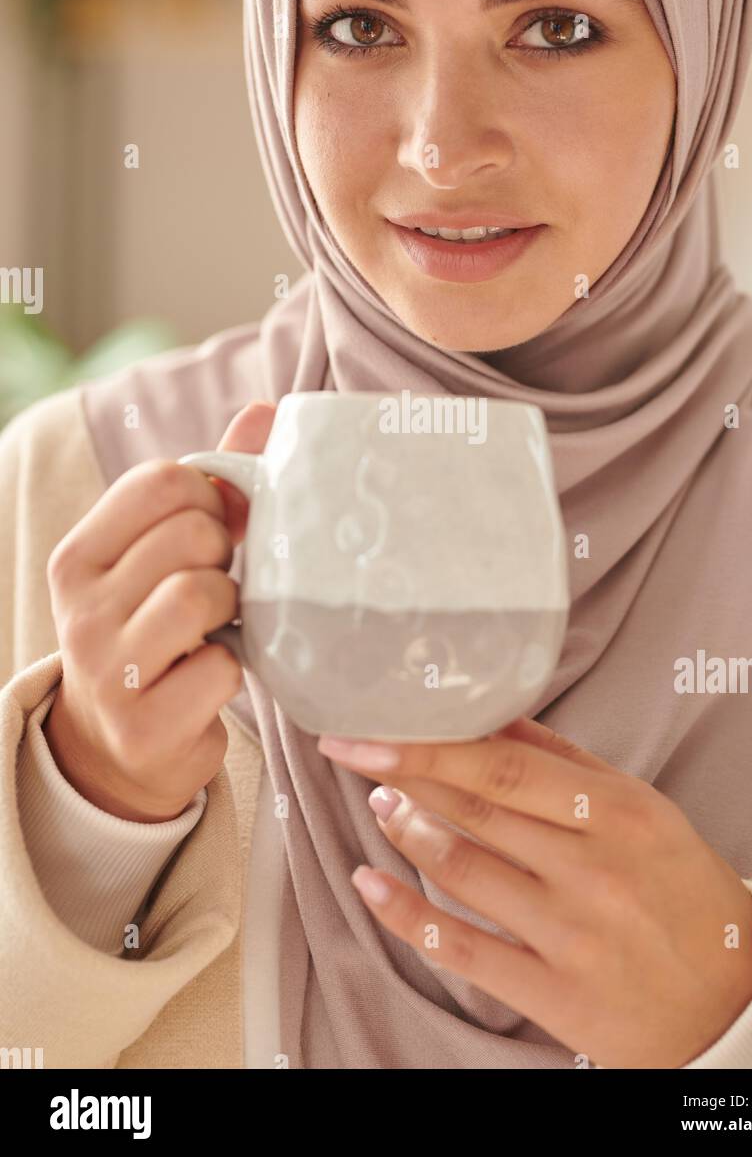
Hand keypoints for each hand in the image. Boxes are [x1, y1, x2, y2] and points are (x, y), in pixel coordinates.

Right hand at [44, 402, 275, 821]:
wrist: (120, 746)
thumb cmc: (155, 628)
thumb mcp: (163, 555)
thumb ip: (211, 485)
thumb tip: (267, 410)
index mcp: (79, 554)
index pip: (163, 480)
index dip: (211, 499)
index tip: (212, 532)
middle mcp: (79, 607)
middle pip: (192, 533)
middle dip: (225, 557)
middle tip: (218, 585)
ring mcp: (106, 670)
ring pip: (201, 593)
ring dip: (231, 609)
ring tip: (216, 627)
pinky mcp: (144, 725)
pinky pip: (223, 667)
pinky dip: (235, 669)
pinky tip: (211, 677)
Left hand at [317, 717, 751, 1067]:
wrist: (735, 1007)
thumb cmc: (685, 893)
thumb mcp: (645, 812)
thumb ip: (567, 761)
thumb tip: (491, 711)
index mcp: (621, 813)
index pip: (505, 763)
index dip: (429, 742)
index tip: (371, 724)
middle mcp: (594, 870)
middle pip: (475, 807)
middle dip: (402, 772)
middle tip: (355, 750)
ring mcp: (570, 935)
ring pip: (460, 868)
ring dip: (405, 830)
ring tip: (381, 804)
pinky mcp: (552, 995)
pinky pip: (459, 948)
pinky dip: (404, 913)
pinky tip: (369, 883)